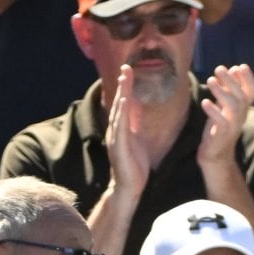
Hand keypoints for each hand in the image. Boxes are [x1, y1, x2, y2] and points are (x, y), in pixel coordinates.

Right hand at [106, 66, 150, 191]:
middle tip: (126, 67)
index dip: (126, 86)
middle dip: (123, 85)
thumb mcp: (137, 137)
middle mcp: (116, 130)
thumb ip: (135, 121)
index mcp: (122, 128)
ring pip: (118, 112)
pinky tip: (124, 101)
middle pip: (119, 103)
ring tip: (125, 79)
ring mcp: (115, 138)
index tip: (129, 70)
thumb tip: (135, 104)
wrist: (130, 186)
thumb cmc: (134, 164)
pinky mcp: (118, 147)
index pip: (124, 103)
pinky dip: (121, 113)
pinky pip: (120, 126)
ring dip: (122, 94)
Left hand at [197, 65, 253, 167]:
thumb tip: (230, 69)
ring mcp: (233, 125)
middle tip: (219, 68)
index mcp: (243, 108)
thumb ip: (228, 90)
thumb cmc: (219, 127)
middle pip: (242, 96)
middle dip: (232, 81)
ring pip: (234, 107)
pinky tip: (206, 103)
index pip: (252, 92)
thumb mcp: (225, 106)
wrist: (216, 155)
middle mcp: (241, 116)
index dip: (249, 79)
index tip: (239, 66)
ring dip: (222, 92)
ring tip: (210, 80)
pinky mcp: (223, 135)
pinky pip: (222, 122)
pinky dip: (214, 112)